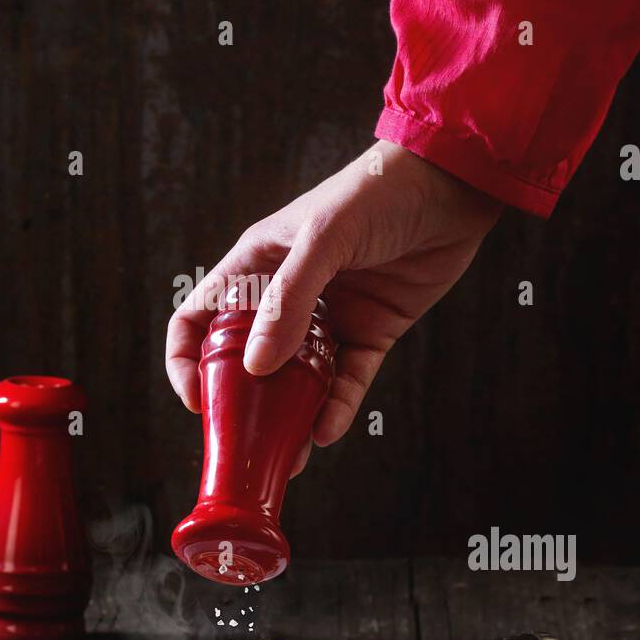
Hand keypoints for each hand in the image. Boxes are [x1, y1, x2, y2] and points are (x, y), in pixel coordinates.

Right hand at [166, 142, 501, 472]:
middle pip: (246, 360)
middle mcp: (287, 295)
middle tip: (242, 439)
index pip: (200, 317)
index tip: (197, 401)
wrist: (453, 184)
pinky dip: (336, 408)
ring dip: (289, 417)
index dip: (187, 360)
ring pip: (297, 380)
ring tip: (287, 455)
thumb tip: (255, 366)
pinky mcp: (371, 333)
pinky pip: (347, 381)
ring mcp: (329, 317)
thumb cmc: (378, 191)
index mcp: (257, 264)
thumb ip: (289, 300)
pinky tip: (326, 431)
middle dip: (241, 402)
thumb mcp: (324, 238)